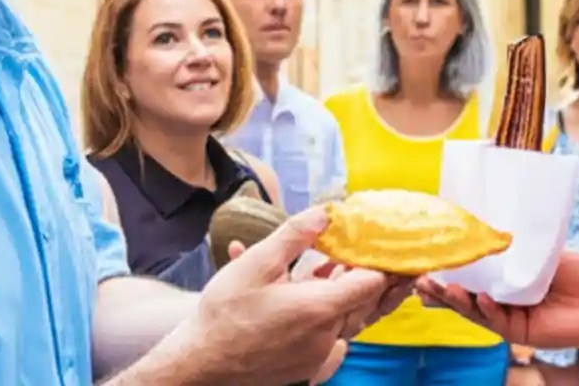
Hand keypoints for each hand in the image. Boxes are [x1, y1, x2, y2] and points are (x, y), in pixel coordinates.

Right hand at [177, 207, 413, 384]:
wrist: (203, 365)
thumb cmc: (225, 315)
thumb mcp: (256, 264)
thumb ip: (294, 236)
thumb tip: (325, 213)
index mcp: (320, 308)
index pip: (372, 282)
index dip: (376, 260)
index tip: (370, 243)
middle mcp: (328, 336)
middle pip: (367, 302)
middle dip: (366, 276)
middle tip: (359, 252)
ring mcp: (321, 355)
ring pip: (352, 320)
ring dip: (348, 295)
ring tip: (329, 270)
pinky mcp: (311, 366)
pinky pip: (335, 337)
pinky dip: (334, 316)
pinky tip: (314, 300)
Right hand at [415, 251, 578, 349]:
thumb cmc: (575, 273)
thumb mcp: (543, 251)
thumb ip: (521, 244)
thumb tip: (494, 221)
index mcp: (500, 277)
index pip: (466, 272)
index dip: (446, 267)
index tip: (425, 257)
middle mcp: (498, 297)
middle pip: (461, 294)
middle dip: (439, 288)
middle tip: (419, 279)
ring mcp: (506, 315)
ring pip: (473, 310)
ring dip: (455, 301)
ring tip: (442, 288)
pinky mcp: (519, 331)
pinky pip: (497, 321)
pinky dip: (487, 309)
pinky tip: (480, 299)